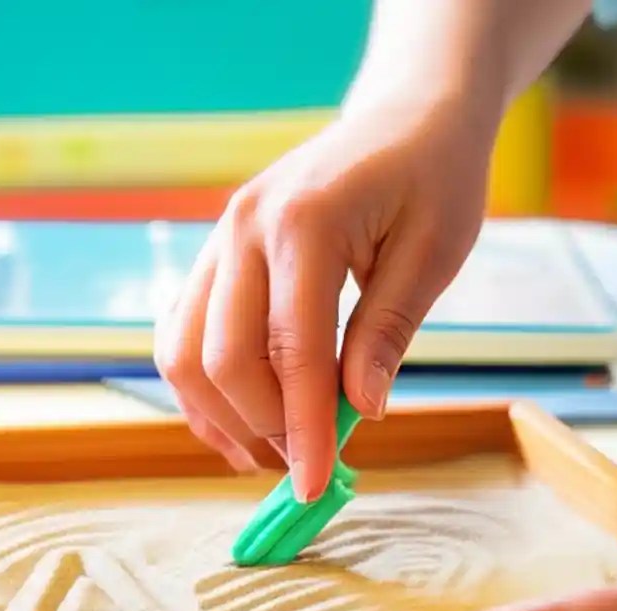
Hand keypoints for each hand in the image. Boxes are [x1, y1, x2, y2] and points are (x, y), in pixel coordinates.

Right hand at [153, 90, 501, 498]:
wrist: (404, 116)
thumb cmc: (432, 178)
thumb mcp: (435, 252)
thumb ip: (386, 330)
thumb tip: (359, 412)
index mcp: (305, 225)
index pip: (292, 352)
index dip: (303, 429)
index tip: (317, 487)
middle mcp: (244, 229)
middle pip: (219, 359)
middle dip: (260, 426)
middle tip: (307, 466)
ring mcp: (220, 238)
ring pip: (182, 350)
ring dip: (216, 414)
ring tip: (265, 454)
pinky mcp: (215, 252)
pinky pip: (181, 330)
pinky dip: (201, 385)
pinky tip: (237, 418)